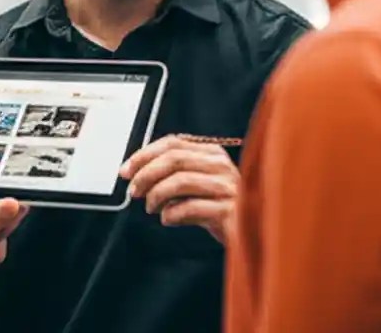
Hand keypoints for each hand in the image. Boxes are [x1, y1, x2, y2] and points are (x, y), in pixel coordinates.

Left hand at [119, 135, 238, 243]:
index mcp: (213, 154)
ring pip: (180, 181)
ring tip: (151, 207)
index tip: (126, 170)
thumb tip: (137, 173)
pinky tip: (168, 219)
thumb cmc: (221, 209)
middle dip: (146, 175)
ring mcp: (228, 188)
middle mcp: (222, 166)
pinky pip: (190, 207)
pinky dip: (171, 214)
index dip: (144, 155)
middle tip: (133, 191)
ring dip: (156, 195)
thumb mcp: (198, 186)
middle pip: (174, 159)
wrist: (253, 236)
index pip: (172, 143)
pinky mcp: (229, 211)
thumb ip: (175, 174)